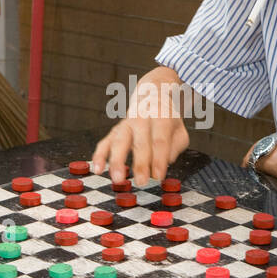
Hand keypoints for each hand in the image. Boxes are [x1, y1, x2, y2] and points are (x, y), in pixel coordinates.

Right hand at [91, 66, 189, 184]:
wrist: (151, 95)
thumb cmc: (166, 118)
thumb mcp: (179, 130)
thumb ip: (175, 147)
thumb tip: (164, 161)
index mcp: (161, 117)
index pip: (160, 141)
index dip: (159, 159)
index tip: (158, 176)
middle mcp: (141, 119)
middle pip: (139, 142)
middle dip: (140, 163)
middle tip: (141, 181)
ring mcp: (126, 124)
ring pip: (119, 141)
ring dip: (117, 161)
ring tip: (117, 178)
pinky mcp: (115, 131)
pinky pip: (105, 142)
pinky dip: (99, 156)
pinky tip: (97, 169)